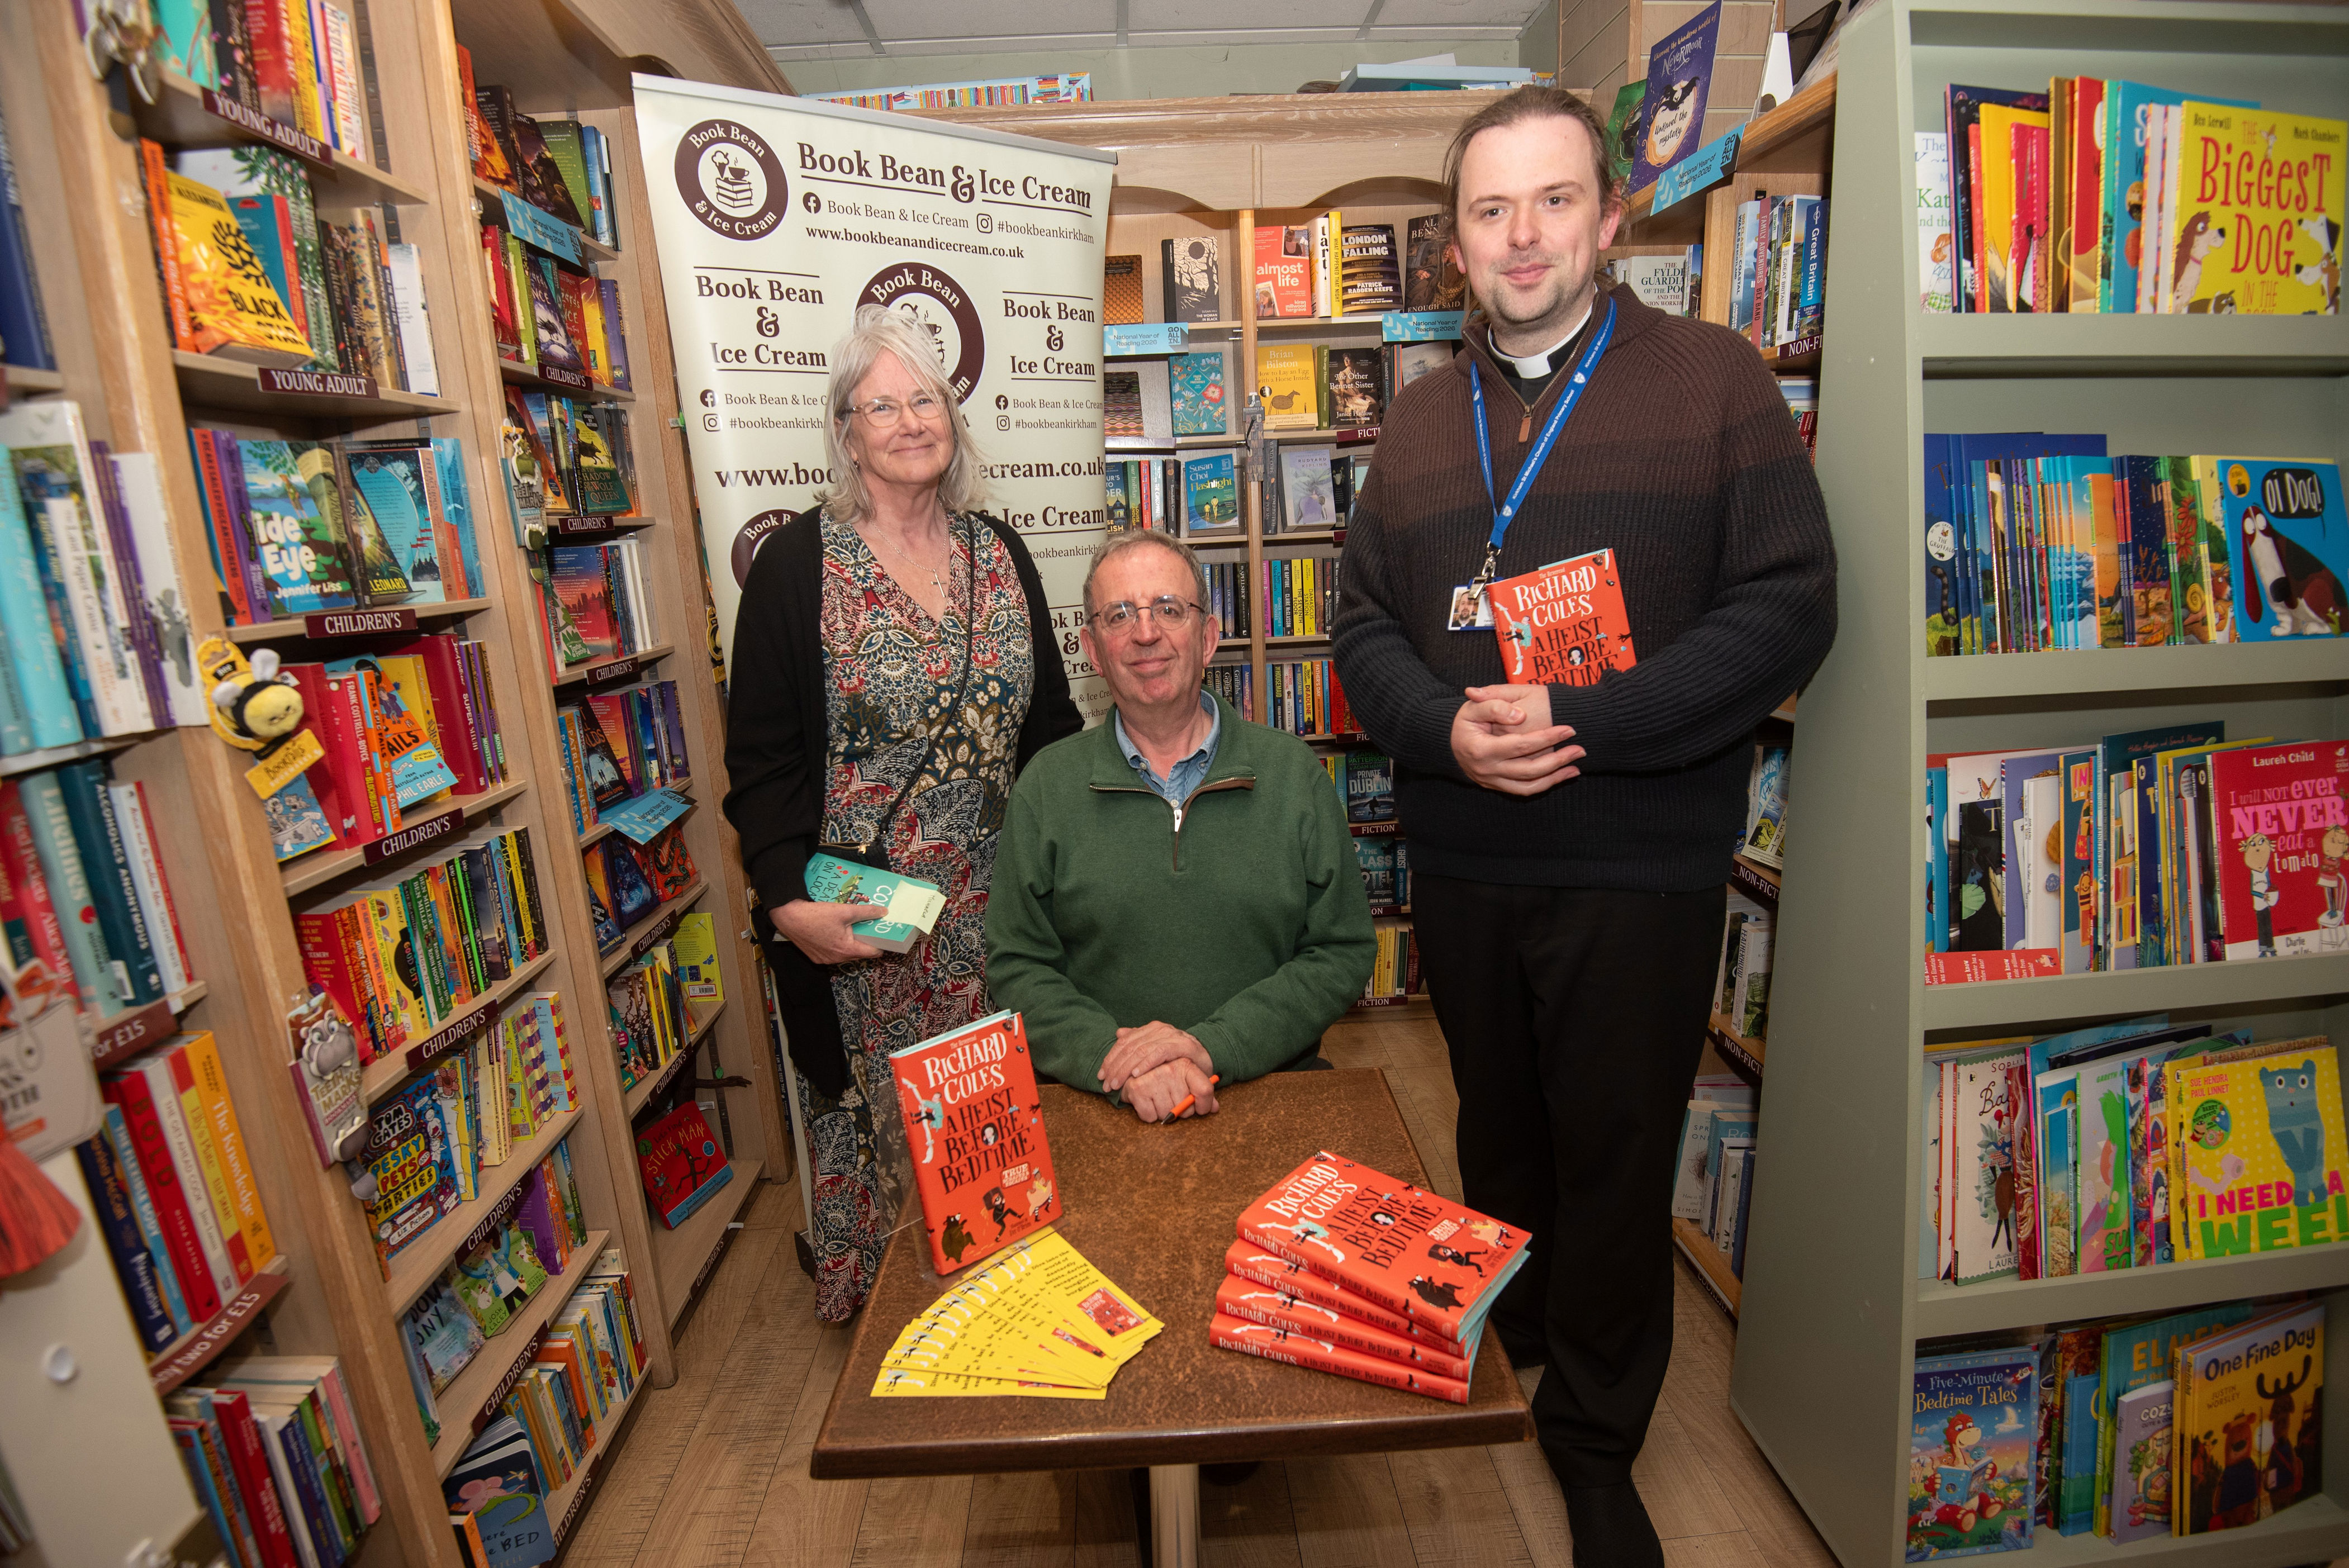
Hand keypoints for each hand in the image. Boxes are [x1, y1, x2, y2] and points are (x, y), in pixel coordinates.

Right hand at [769, 899, 883, 964]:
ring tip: (854, 929)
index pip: (872, 953)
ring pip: (845, 954)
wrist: (788, 917)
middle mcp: (836, 959)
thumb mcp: (844, 910)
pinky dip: (838, 945)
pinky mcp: (816, 957)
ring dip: (851, 944)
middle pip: (859, 953)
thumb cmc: (815, 915)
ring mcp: (825, 960)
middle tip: (871, 929)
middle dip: (866, 942)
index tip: (886, 936)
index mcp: (846, 950)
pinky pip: (833, 953)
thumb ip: (866, 912)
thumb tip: (883, 912)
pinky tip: (837, 932)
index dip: (881, 944)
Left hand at [1097, 1021, 1211, 1094]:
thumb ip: (1139, 1042)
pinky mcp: (1183, 1045)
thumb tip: (1119, 1033)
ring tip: (1117, 1083)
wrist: (1208, 1055)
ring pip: (1142, 1050)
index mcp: (1150, 1029)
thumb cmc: (1180, 1057)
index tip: (1101, 1075)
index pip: (1124, 1042)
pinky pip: (1160, 1052)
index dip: (1111, 1058)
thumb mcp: (1157, 1049)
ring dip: (1126, 1068)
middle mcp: (1159, 1029)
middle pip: (1130, 1047)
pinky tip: (1137, 1074)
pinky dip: (1147, 1063)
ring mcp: (1171, 1035)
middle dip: (1116, 1067)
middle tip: (1107, 1084)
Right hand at [1123, 1058, 1218, 1123]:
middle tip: (1170, 1101)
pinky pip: (1150, 1116)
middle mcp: (1171, 1069)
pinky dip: (1148, 1114)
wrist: (1130, 1065)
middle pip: (1186, 1108)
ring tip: (1157, 1099)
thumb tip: (1216, 1108)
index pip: (1205, 1090)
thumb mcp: (1185, 1077)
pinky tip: (1145, 1102)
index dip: (1205, 1105)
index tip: (1200, 1109)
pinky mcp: (1137, 1088)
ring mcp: (1153, 1078)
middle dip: (1179, 1111)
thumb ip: (1201, 1091)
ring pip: (1167, 1114)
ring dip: (1162, 1113)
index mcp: (1185, 1064)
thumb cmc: (1162, 1074)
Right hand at [1451, 684, 1583, 795]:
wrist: (1448, 743)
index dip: (1547, 737)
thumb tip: (1520, 716)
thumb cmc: (1464, 721)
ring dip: (1555, 778)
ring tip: (1576, 766)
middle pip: (1529, 770)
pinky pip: (1524, 791)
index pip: (1521, 745)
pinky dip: (1544, 785)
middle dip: (1558, 760)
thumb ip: (1495, 705)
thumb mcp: (1474, 706)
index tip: (1569, 729)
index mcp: (1482, 749)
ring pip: (1529, 786)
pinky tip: (1560, 775)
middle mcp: (1488, 770)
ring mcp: (1492, 782)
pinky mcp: (1497, 787)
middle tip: (1580, 749)